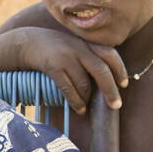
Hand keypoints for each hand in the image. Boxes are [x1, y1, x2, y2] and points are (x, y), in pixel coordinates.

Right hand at [13, 26, 127, 113]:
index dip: (120, 69)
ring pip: (84, 83)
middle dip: (110, 90)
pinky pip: (68, 88)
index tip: (124, 84)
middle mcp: (79, 48)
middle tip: (116, 106)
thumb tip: (106, 85)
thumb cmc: (56, 50)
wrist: (28, 42)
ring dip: (88, 99)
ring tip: (87, 108)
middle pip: (101, 70)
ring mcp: (66, 57)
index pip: (110, 54)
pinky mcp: (53, 66)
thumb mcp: (75, 47)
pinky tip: (78, 109)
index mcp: (87, 44)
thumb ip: (89, 58)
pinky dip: (76, 101)